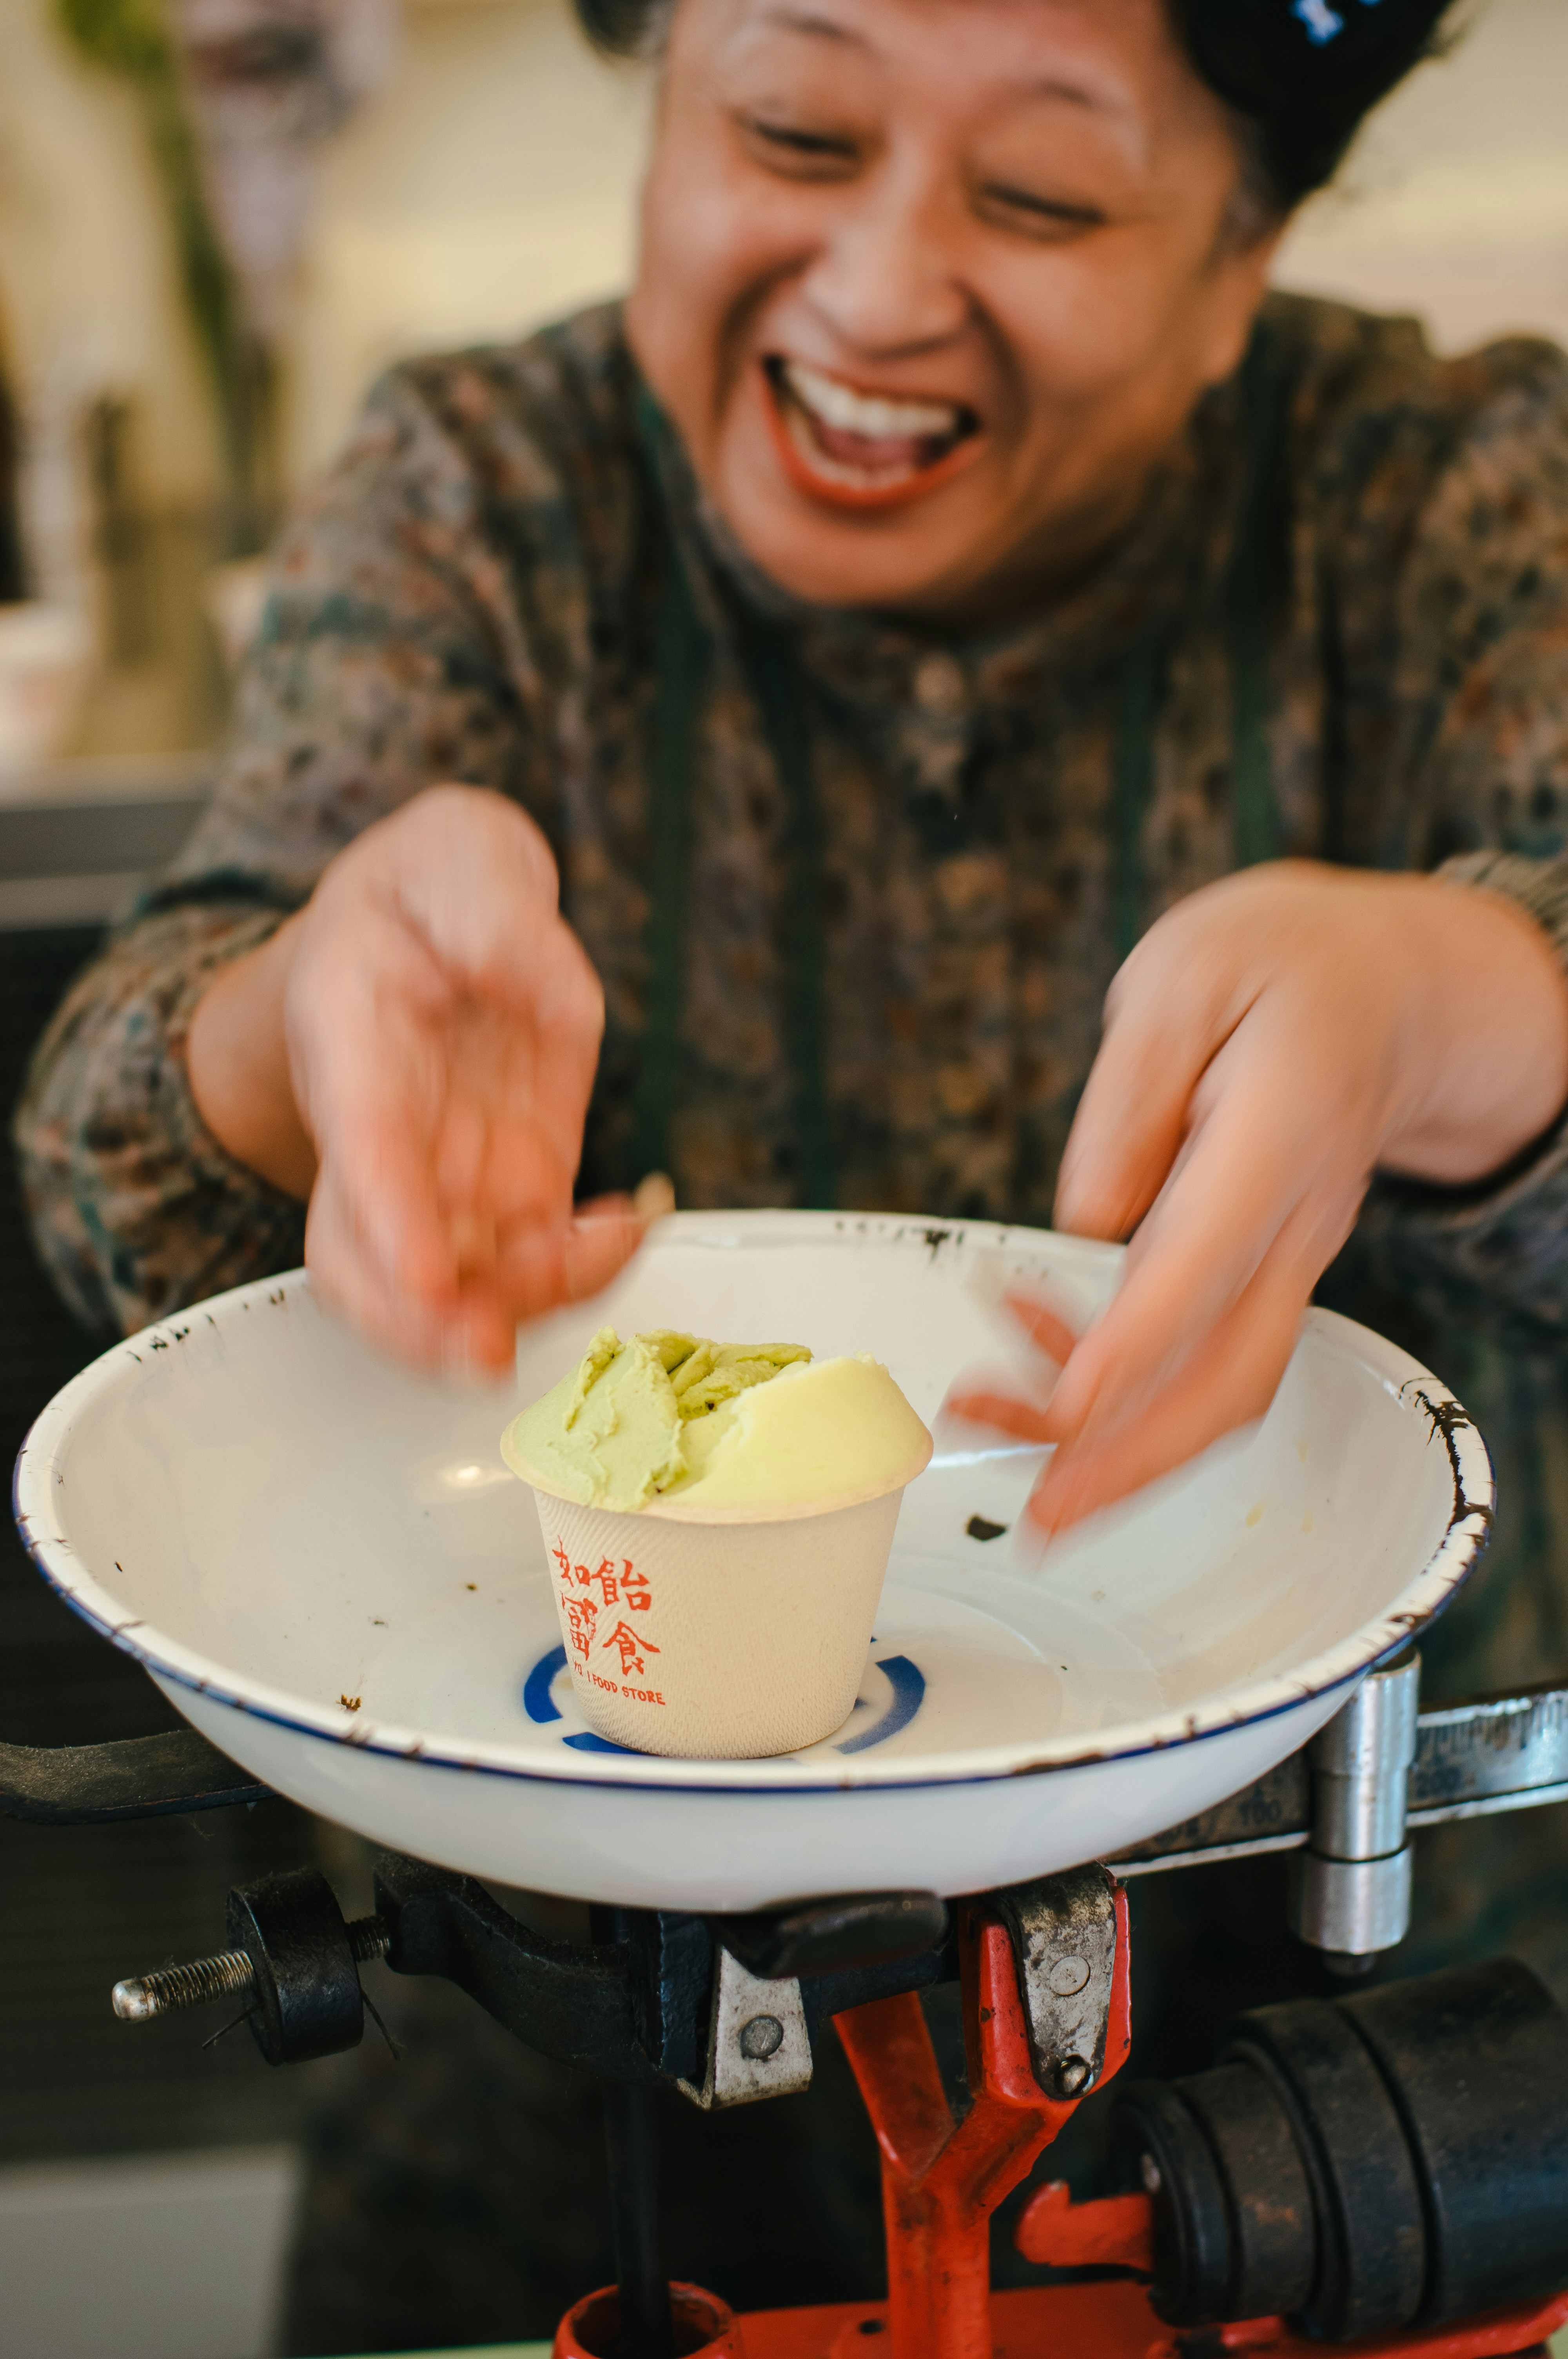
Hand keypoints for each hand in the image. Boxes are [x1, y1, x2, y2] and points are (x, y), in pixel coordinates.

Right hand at [189, 785, 653, 1370]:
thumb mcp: (458, 851)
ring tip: (602, 1254)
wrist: (444, 908)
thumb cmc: (435, 883)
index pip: (360, 1146)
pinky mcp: (512, 1183)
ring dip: (513, 1309)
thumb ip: (488, 907)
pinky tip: (627, 1228)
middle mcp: (385, 1127)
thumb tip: (518, 970)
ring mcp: (445, 1168)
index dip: (388, 1221)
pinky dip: (578, 1272)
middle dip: (421, 1321)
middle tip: (489, 1350)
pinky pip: (530, 1260)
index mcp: (353, 1038)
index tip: (426, 1277)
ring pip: (447, 1283)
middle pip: (369, 1257)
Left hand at [949, 861, 1567, 1533]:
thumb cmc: (1281, 969)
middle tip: (1038, 1512)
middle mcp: (1294, 1220)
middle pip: (1228, 1373)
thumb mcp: (1187, 976)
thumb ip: (1134, 1092)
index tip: (1063, 1406)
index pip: (1204, 1265)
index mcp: (1279, 1135)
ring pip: (1219, 1385)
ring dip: (1114, 1441)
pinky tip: (1035, 1355)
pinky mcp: (1261, 1270)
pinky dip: (1121, 1382)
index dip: (1132, 1347)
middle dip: (1128, 1456)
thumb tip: (1086, 1216)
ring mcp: (1286, 1257)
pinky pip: (1203, 1352)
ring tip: (999, 1437)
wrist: (1389, 987)